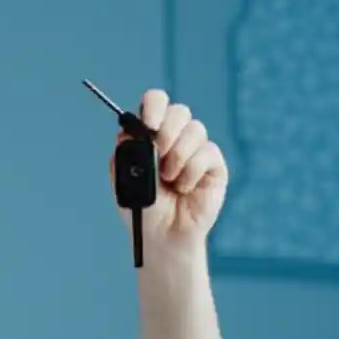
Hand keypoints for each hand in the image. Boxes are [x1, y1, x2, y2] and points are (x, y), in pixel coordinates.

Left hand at [111, 89, 228, 254]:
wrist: (162, 236)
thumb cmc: (144, 208)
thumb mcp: (124, 179)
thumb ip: (124, 152)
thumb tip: (128, 131)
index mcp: (151, 134)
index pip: (156, 102)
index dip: (154, 105)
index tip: (148, 124)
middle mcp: (175, 137)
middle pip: (179, 111)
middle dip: (166, 130)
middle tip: (158, 153)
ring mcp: (196, 149)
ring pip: (195, 129)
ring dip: (177, 156)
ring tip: (169, 180)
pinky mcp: (214, 165)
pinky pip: (208, 152)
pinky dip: (191, 171)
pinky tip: (184, 188)